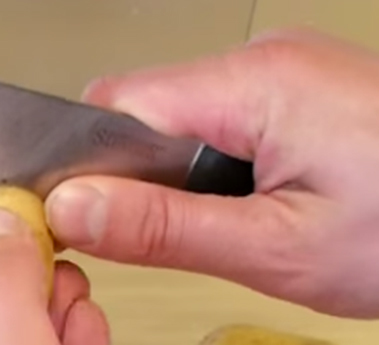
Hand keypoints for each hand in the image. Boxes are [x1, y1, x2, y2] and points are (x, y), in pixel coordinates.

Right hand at [46, 27, 378, 317]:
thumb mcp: (277, 249)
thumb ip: (164, 229)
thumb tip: (72, 210)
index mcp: (252, 84)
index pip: (113, 107)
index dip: (79, 166)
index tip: (69, 221)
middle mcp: (268, 61)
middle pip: (141, 108)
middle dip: (128, 176)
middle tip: (154, 242)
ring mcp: (291, 72)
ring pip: (181, 117)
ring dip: (176, 177)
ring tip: (222, 230)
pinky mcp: (309, 93)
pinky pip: (225, 120)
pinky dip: (214, 168)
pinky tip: (247, 209)